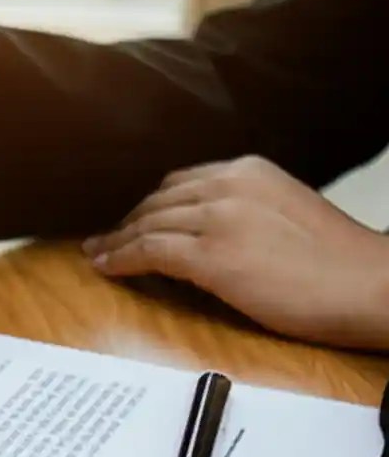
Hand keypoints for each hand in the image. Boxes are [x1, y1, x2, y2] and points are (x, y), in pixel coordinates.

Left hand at [82, 156, 388, 347]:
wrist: (371, 285)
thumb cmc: (337, 262)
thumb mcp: (286, 213)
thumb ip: (246, 210)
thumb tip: (208, 230)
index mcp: (249, 171)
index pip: (181, 183)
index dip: (150, 204)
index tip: (131, 219)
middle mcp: (229, 185)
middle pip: (157, 201)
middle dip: (127, 221)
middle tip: (104, 239)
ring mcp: (218, 219)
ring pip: (146, 225)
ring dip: (115, 241)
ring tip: (96, 254)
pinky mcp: (212, 256)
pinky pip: (148, 252)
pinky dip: (120, 259)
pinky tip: (105, 268)